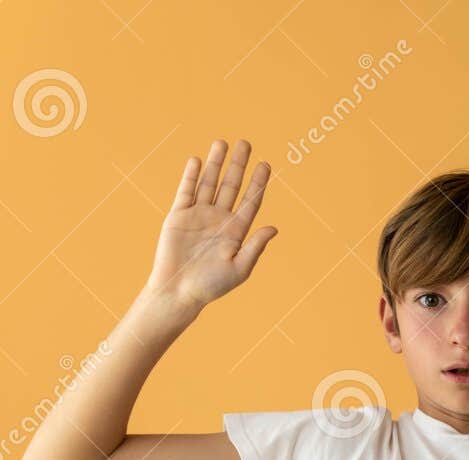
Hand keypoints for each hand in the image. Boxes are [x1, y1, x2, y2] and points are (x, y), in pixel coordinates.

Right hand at [144, 139, 276, 310]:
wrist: (179, 291)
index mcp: (236, 231)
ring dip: (216, 163)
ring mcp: (198, 215)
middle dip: (238, 165)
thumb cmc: (211, 286)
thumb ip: (255, 247)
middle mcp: (219, 219)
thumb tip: (273, 227)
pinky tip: (197, 160)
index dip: (258, 182)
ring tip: (222, 142)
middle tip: (246, 143)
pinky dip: (191, 175)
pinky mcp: (179, 216)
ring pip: (209, 183)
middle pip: (232, 186)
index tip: (265, 164)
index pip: (251, 201)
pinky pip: (186, 191)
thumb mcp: (240, 268)